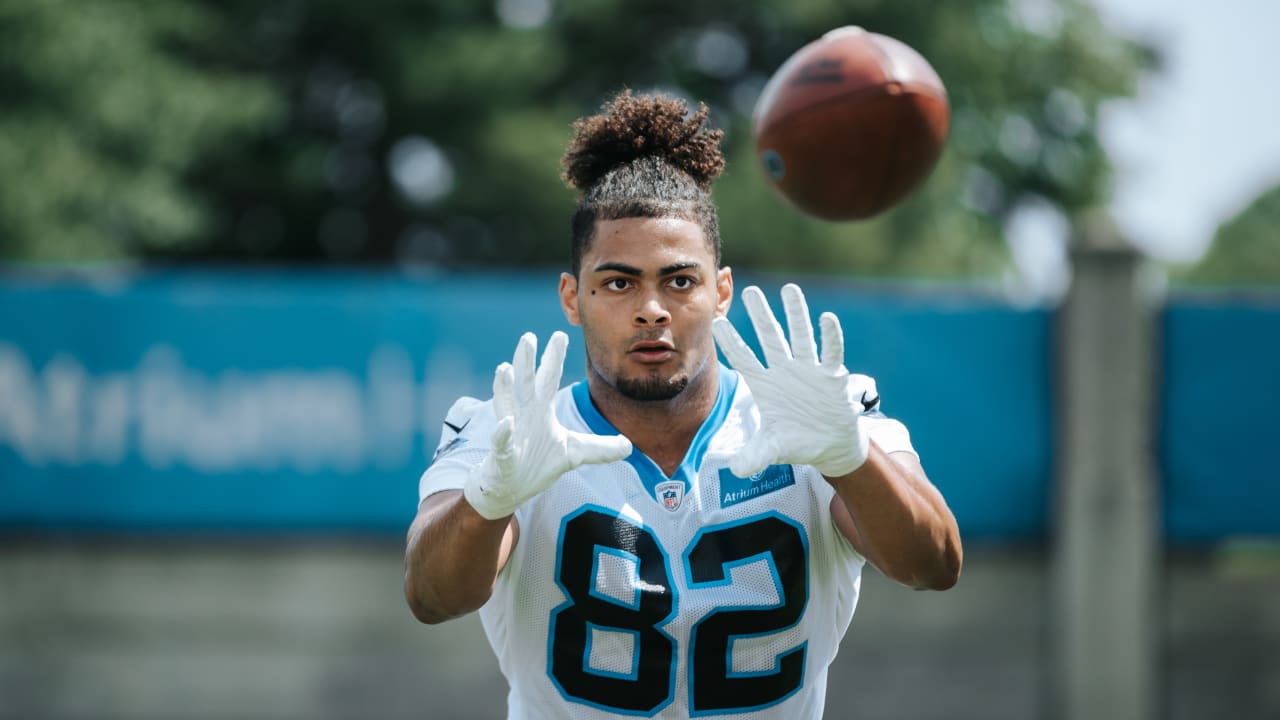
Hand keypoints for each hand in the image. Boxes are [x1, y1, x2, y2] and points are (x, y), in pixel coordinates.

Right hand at [463, 331, 632, 519]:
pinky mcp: (502, 457)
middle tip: (528, 336)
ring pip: (506, 407)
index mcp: (540, 413)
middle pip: (526, 386)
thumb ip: (600, 449)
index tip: (560, 334)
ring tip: (504, 368)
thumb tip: (629, 446)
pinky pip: (501, 444)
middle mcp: (523, 418)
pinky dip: (502, 434)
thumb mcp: (574, 455)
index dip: (553, 359)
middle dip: (527, 362)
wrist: (507, 489)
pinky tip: (506, 424)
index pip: (548, 380)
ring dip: (504, 389)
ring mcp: (510, 435)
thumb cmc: (537, 464)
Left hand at [712, 284, 868, 478]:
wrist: (830, 447)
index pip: (744, 359)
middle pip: (771, 338)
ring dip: (796, 314)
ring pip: (801, 336)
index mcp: (765, 385)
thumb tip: (733, 470)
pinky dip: (830, 337)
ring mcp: (808, 370)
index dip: (731, 342)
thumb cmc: (796, 442)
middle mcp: (784, 371)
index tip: (717, 322)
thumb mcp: (771, 450)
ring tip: (790, 289)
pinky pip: (830, 353)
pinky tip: (827, 319)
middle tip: (749, 290)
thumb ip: (752, 457)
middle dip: (761, 315)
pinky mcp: (832, 376)